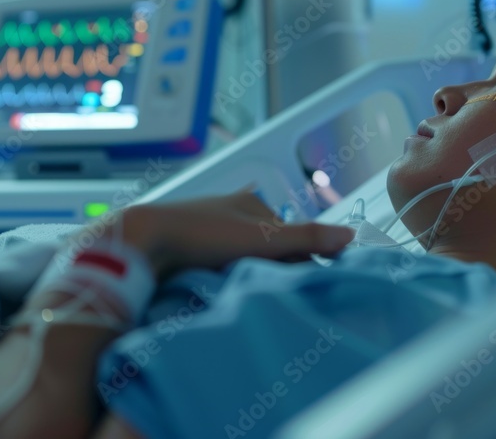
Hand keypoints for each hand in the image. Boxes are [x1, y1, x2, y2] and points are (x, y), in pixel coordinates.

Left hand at [103, 192, 354, 278]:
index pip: (291, 236)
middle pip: (268, 247)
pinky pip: (218, 265)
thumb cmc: (204, 234)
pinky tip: (223, 289)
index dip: (301, 261)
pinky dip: (225, 277)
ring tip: (247, 292)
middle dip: (274, 268)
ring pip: (242, 257)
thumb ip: (307, 238)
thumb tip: (350, 235)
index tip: (303, 285)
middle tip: (273, 290)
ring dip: (248, 274)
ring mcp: (209, 229)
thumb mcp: (263, 238)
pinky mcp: (189, 248)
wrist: (145, 239)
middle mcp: (232, 212)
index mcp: (252, 203)